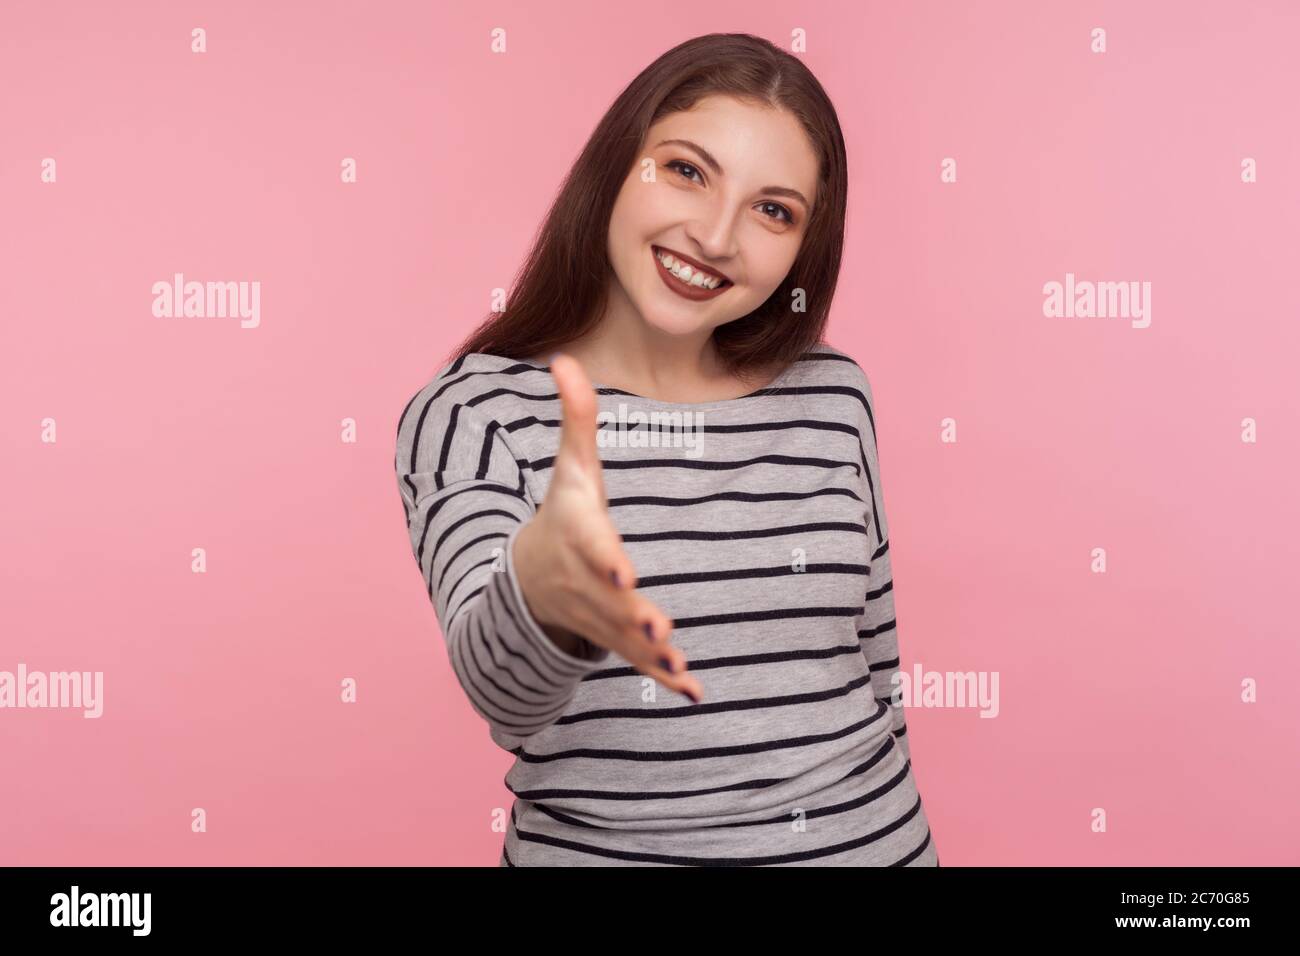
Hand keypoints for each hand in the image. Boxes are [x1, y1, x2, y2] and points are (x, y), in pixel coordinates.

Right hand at [513, 352, 704, 702]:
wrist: (530, 579)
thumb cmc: (562, 513)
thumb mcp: (570, 468)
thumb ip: (576, 417)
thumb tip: (564, 360)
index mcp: (579, 534)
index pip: (592, 545)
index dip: (606, 558)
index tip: (624, 571)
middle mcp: (587, 579)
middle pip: (611, 600)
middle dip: (633, 616)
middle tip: (659, 628)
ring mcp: (600, 614)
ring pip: (625, 638)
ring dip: (651, 655)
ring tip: (678, 666)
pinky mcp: (616, 638)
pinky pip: (638, 662)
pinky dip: (665, 680)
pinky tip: (695, 692)